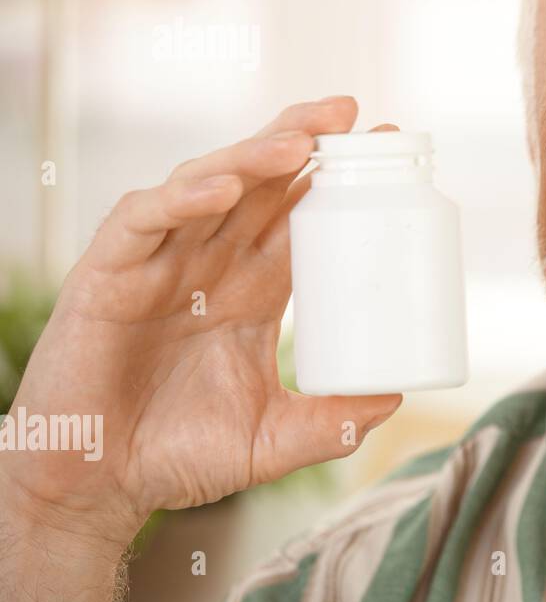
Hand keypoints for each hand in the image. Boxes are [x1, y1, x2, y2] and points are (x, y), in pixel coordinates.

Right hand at [0, 96, 402, 566]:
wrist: (96, 488)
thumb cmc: (178, 457)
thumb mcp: (271, 440)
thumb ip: (330, 424)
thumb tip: (395, 396)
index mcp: (252, 288)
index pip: (301, 215)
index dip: (337, 178)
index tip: (387, 145)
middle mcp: (209, 264)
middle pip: (260, 182)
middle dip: (301, 139)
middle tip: (349, 113)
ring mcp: (159, 264)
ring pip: (206, 185)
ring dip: (249, 157)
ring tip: (297, 142)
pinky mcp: (107, 277)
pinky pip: (142, 221)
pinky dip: (179, 201)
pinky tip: (220, 191)